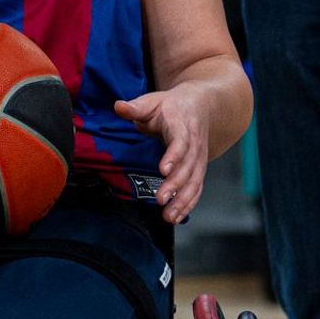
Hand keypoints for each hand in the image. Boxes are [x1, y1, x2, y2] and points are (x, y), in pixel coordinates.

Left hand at [112, 85, 214, 221]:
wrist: (200, 106)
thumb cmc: (172, 106)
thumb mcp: (153, 101)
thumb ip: (136, 107)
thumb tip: (118, 106)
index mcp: (182, 126)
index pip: (181, 142)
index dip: (173, 156)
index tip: (164, 169)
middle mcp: (195, 145)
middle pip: (188, 167)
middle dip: (175, 185)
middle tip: (161, 199)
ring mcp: (199, 159)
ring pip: (194, 181)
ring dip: (183, 200)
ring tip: (169, 216)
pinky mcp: (198, 169)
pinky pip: (197, 188)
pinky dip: (189, 203)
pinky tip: (178, 217)